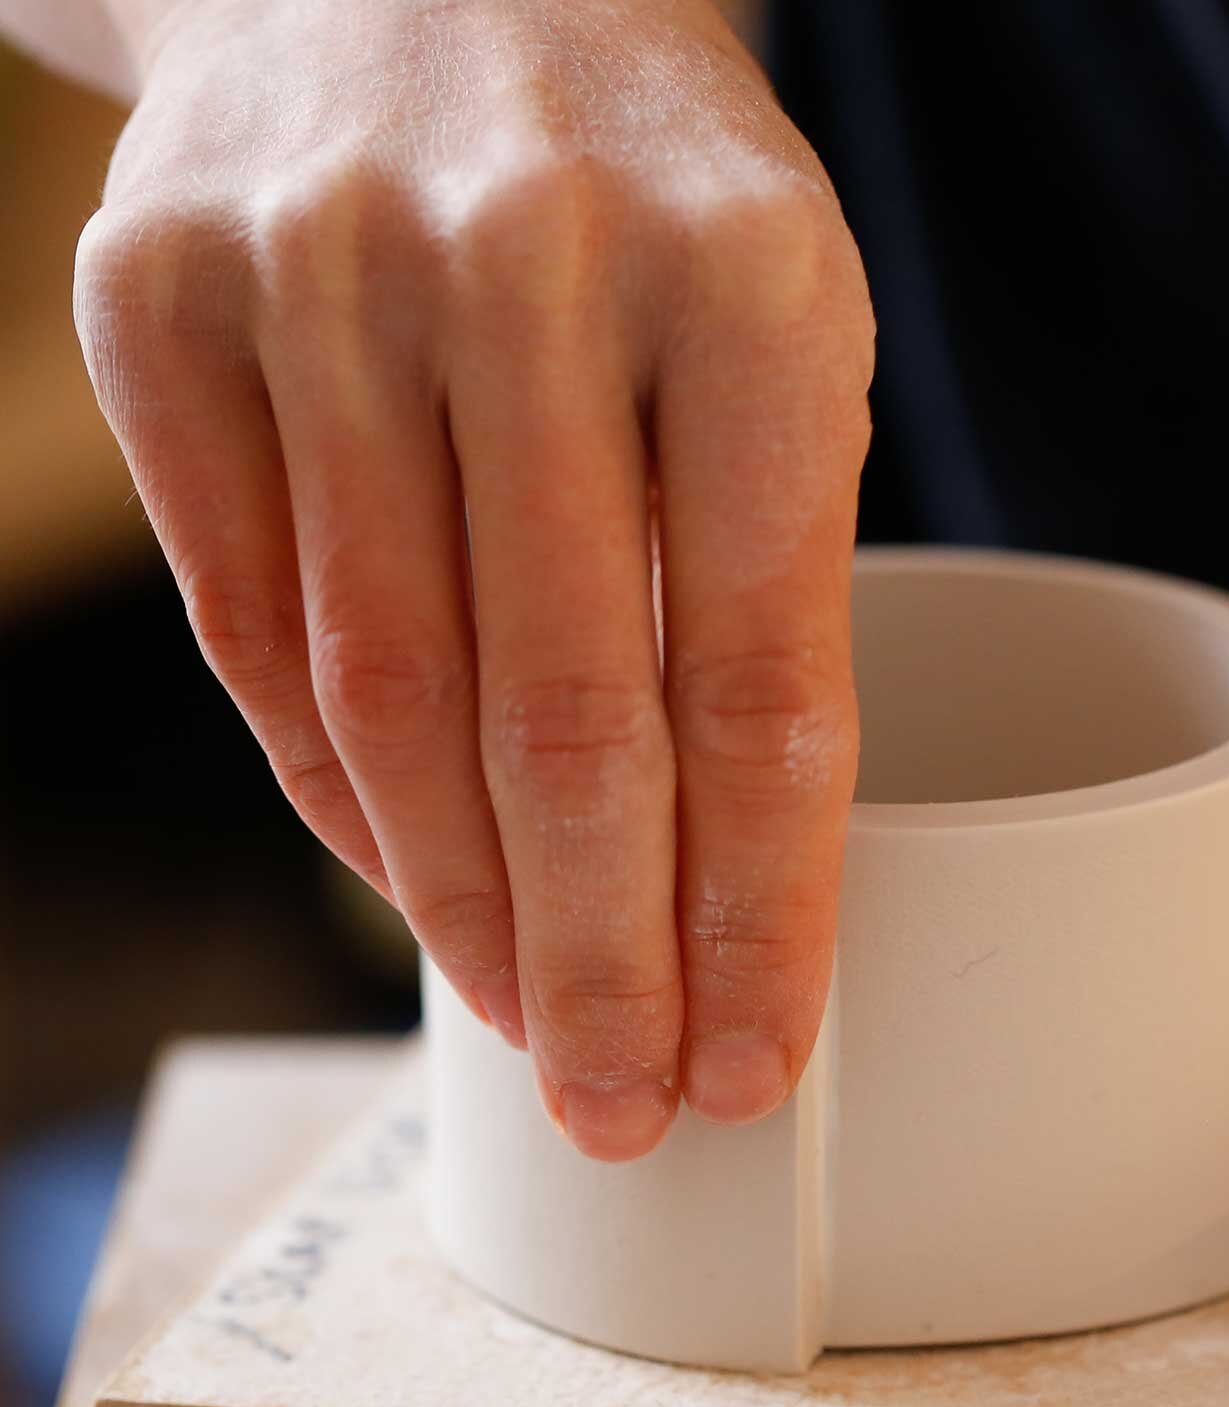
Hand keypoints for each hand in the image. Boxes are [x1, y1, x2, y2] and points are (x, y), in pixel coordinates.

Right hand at [74, 0, 872, 1158]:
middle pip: (560, 716)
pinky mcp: (160, 300)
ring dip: (460, 904)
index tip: (764, 1053)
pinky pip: (251, 617)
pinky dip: (333, 784)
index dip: (760, 901)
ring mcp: (315, 277)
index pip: (756, 672)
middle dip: (603, 953)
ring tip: (533, 1028)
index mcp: (743, 285)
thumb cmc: (653, 191)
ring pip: (388, 691)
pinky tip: (405, 880)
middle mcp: (521, 273)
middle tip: (636, 1105)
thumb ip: (759, 565)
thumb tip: (714, 865)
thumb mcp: (781, 329)